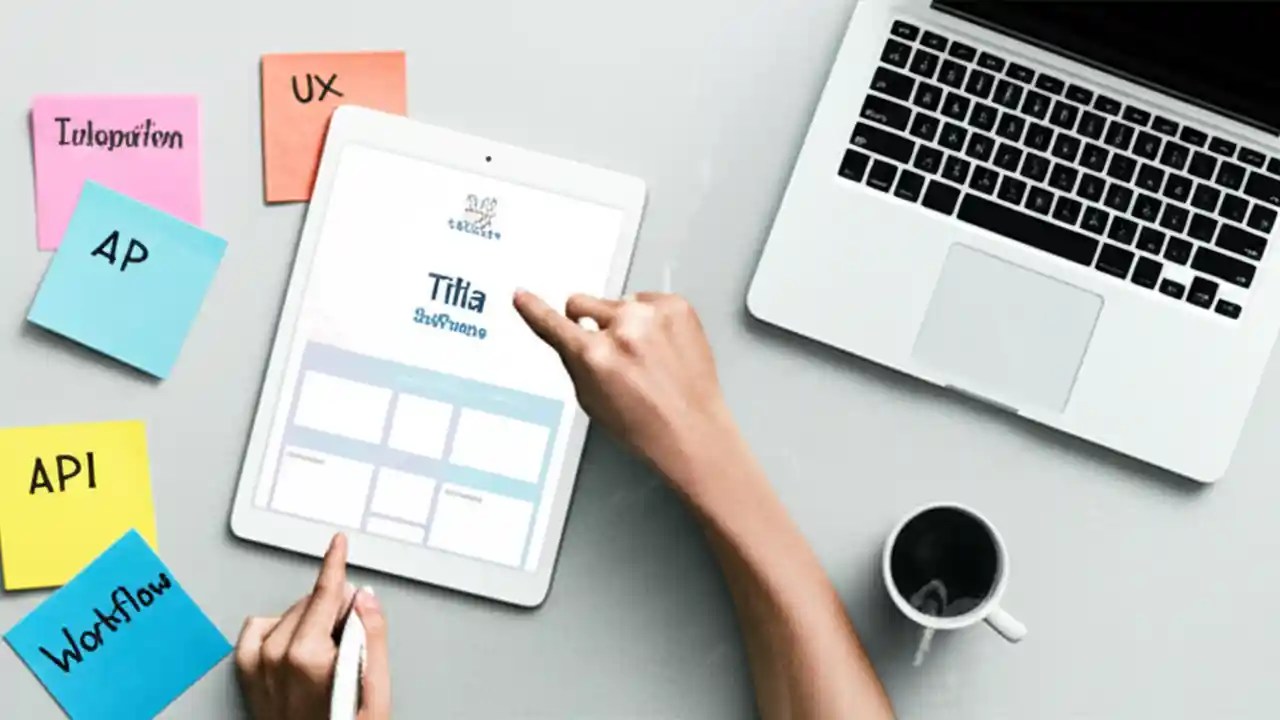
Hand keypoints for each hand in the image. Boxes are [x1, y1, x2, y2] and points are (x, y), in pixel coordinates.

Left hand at [234, 534, 391, 719]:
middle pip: (313, 603)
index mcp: (308, 655)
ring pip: (289, 614)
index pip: (326, 594)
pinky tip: (294, 644)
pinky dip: (277, 628)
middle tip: (352, 643)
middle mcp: (276, 656)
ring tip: (326, 655)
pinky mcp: (246, 673)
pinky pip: (258, 629)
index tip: (338, 543)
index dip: (335, 564)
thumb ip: (372, 636)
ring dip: (309, 621)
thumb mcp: (376, 691)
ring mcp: (257, 665)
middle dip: (336, 610)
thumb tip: (365, 599)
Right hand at [513, 290, 735, 492]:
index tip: (521, 295)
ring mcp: (653, 313)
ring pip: (618, 302)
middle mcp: (623, 328)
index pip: (552, 323)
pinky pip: (648, 301)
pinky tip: (662, 347)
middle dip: (589, 323)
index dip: (533, 309)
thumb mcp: (590, 400)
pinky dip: (651, 319)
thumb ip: (576, 361)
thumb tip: (571, 336)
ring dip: (624, 322)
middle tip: (610, 351)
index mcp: (594, 355)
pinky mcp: (677, 306)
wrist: (694, 430)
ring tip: (646, 356)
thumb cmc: (645, 426)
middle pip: (583, 303)